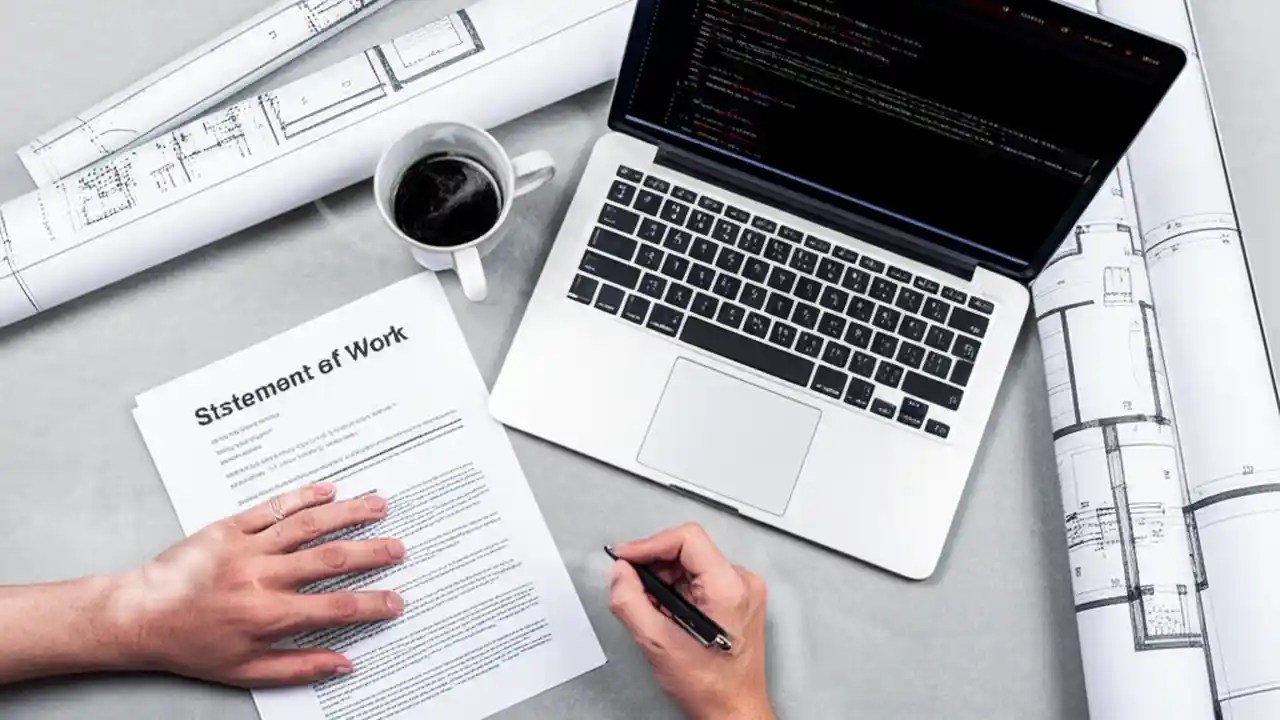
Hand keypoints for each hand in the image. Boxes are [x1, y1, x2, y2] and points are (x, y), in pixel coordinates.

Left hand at [105, 483, 403, 686]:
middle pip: (330, 560)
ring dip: (347, 514)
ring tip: (378, 506)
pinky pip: (273, 508)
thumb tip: (342, 664)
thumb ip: (297, 667)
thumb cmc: (188, 645)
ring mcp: (246, 548)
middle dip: (371, 553)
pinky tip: (328, 490)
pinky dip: (303, 497)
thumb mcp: (243, 670)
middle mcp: (261, 578)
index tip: (395, 601)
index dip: (371, 605)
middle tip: (398, 548)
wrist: (137, 616)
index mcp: (267, 616)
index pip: (335, 609)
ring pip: (308, 526)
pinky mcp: (228, 527)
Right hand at [609, 524, 771, 719]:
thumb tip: (620, 573)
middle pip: (687, 549)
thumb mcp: (658, 645)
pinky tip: (667, 612)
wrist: (735, 711)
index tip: (626, 556)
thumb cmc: (711, 687)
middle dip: (654, 565)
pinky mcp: (736, 599)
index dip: (650, 544)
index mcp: (729, 588)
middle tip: (632, 585)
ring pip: (691, 563)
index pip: (686, 539)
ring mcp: (742, 590)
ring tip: (651, 606)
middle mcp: (741, 583)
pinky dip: (677, 589)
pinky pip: (700, 578)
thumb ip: (631, 603)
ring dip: (664, 579)